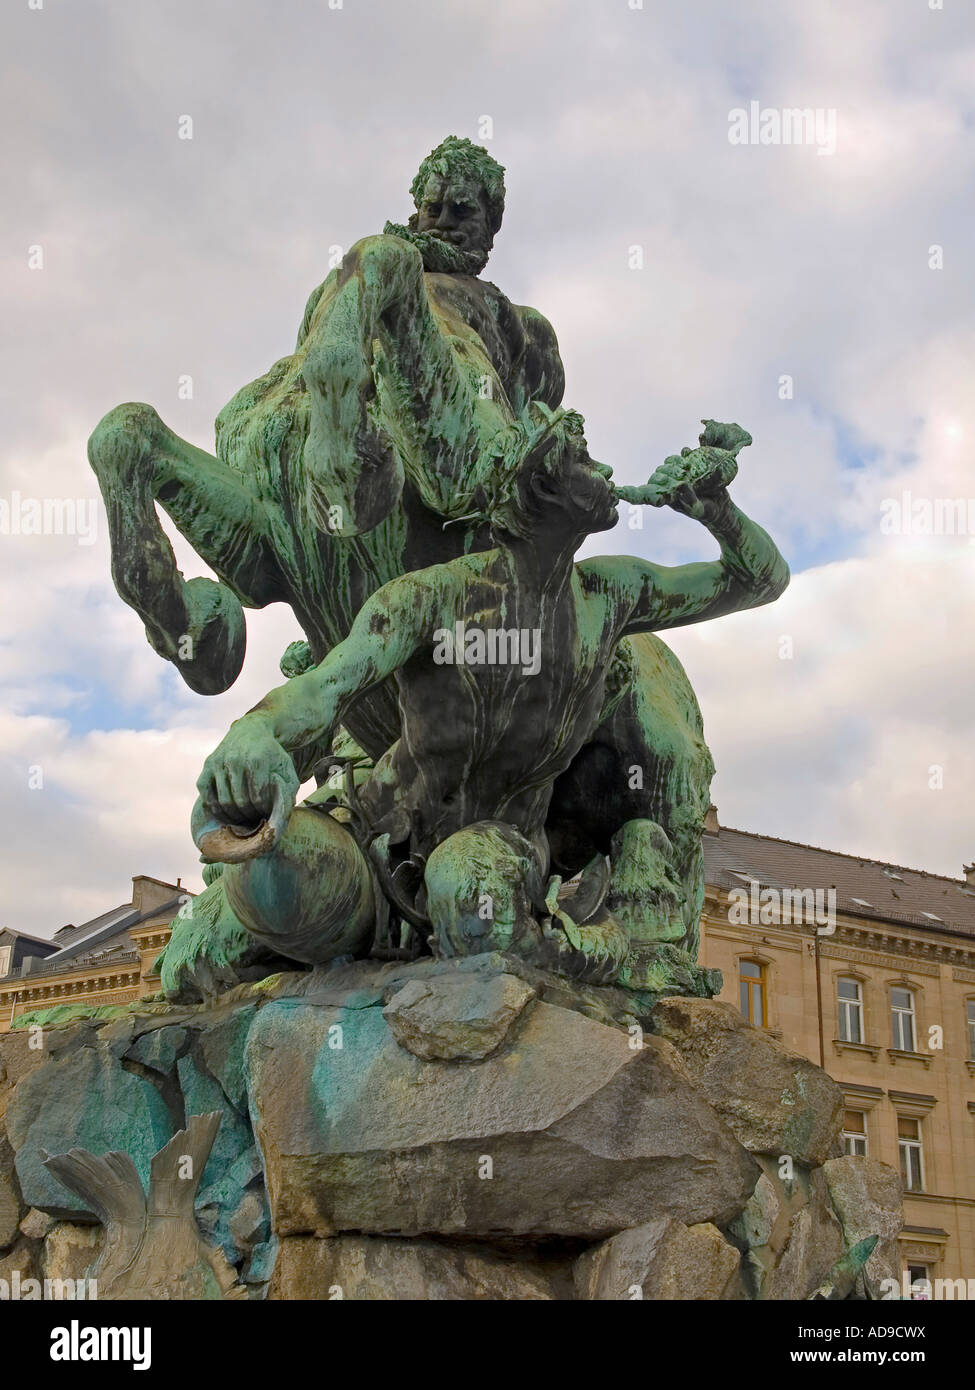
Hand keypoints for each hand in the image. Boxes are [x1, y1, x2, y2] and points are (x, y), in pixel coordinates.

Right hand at [195, 715, 298, 846]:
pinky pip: (206, 794)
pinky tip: (226, 811)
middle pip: (239, 802)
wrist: (251, 730)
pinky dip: (215, 808)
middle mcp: (234, 760)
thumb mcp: (285, 768)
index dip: (263, 810)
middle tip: (254, 818)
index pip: (258, 798)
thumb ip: (288, 790)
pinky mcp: (207, 766)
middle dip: (248, 815)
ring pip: (222, 802)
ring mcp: (218, 762)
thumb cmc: (271, 755)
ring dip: (233, 815)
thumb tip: (280, 816)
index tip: (267, 812)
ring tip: (243, 817)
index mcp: (256, 760)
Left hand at [616, 419, 749, 517]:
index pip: (644, 495)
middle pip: (659, 473)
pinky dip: (685, 453)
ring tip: (688, 469)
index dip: (631, 493)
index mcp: (667, 498)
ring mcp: (679, 476)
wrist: (721, 506)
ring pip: (668, 463)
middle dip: (668, 471)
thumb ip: (689, 499)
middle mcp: (670, 486)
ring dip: (676, 462)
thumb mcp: (699, 509)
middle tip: (683, 477)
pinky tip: (690, 451)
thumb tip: (679, 485)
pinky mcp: (689, 468)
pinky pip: (682, 456)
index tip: (617, 491)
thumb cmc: (708, 512)